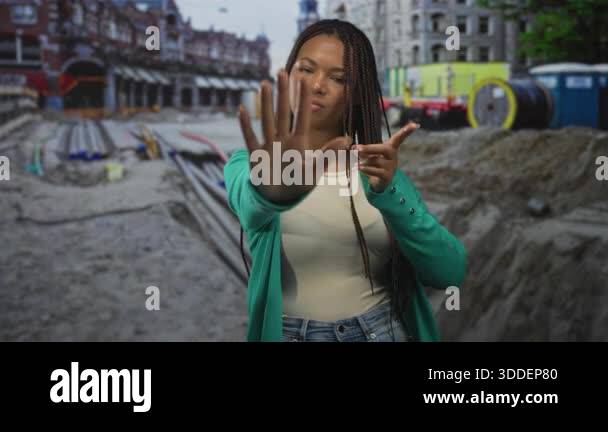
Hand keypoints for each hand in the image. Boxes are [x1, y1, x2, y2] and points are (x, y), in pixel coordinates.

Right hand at [237, 69, 349, 203]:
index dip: (303, 98)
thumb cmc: (298, 182)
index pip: (302, 116)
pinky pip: (250, 138)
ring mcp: (269, 146)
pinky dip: (246, 125)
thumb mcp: (315, 169)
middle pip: (283, 112)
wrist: (279, 197)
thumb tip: (347, 139)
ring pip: (267, 120)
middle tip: (282, 71)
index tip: (304, 78)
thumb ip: (328, 154)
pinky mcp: (256, 156)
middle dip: (283, 93)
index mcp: (299, 142)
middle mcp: (283, 140)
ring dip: (266, 103)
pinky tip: (242, 109)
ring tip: (264, 84)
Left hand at [356, 122, 419, 192]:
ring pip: (375, 161)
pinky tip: (359, 167)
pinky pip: (375, 171)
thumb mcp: (372, 154)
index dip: (406, 131)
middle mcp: (393, 156)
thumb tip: (353, 148)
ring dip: (363, 161)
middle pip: (384, 149)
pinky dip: (366, 169)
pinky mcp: (387, 176)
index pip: (399, 138)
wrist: (380, 182)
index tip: (415, 125)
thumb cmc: (375, 164)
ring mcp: (391, 167)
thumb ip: (364, 150)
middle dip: (369, 148)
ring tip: (355, 162)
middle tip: (356, 148)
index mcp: (391, 148)